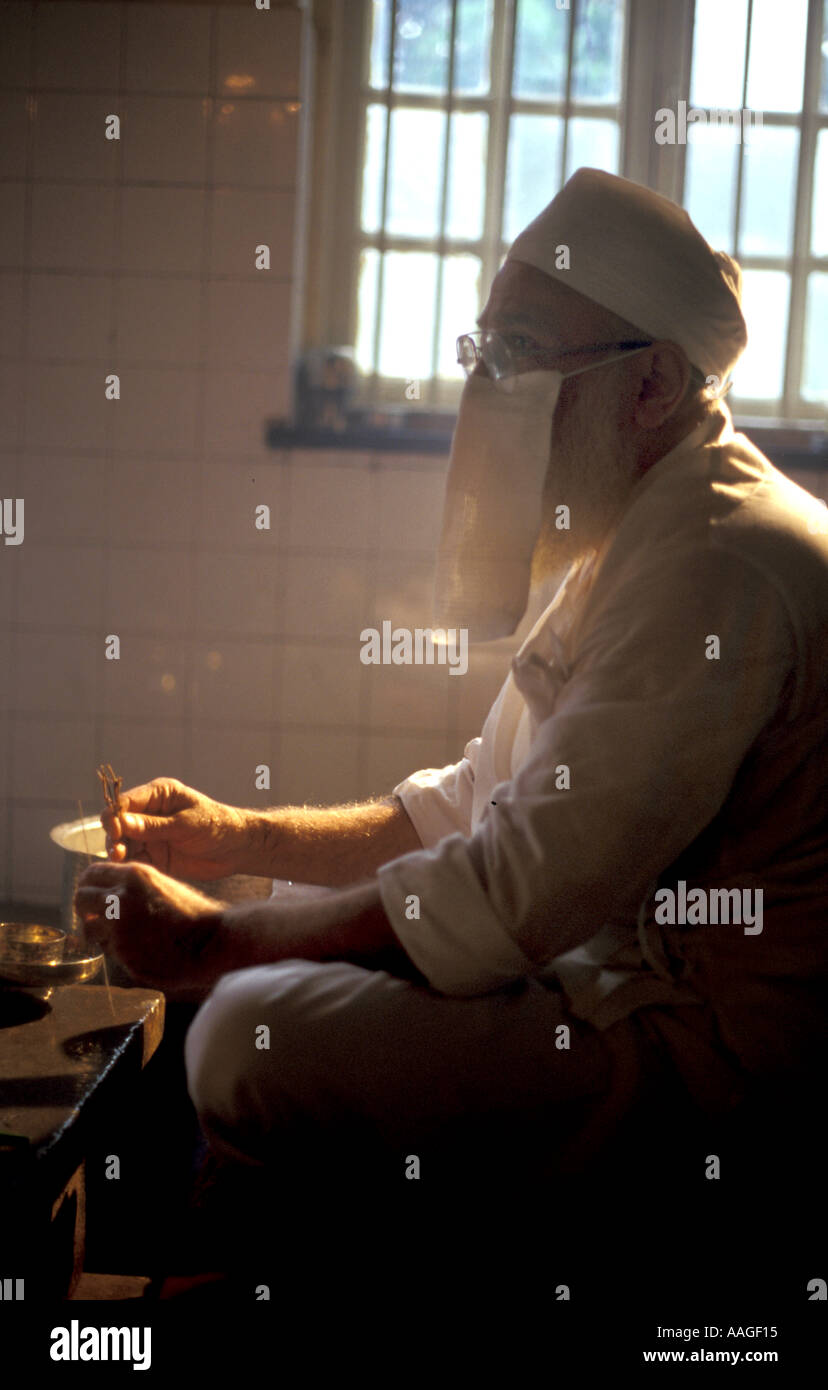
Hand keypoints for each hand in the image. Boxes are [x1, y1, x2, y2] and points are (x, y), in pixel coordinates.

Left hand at [75, 860, 233, 1000]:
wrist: (213, 942)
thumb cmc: (195, 914)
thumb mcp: (162, 886)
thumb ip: (133, 888)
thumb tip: (108, 894)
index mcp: (133, 876)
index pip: (91, 874)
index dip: (90, 885)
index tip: (93, 895)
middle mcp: (120, 899)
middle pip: (80, 899)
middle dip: (85, 910)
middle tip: (95, 918)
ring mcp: (119, 929)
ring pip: (91, 930)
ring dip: (101, 934)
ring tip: (125, 938)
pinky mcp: (123, 955)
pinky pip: (111, 953)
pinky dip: (122, 953)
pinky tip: (144, 951)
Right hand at [102, 778, 247, 879]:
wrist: (238, 849)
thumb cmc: (217, 826)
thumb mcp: (186, 824)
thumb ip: (154, 826)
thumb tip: (122, 823)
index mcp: (158, 795)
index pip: (126, 802)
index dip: (115, 815)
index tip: (115, 831)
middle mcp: (150, 813)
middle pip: (119, 823)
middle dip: (114, 836)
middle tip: (118, 851)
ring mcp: (150, 836)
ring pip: (123, 843)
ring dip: (118, 852)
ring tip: (120, 861)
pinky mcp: (154, 856)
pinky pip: (134, 861)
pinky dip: (129, 866)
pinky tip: (129, 871)